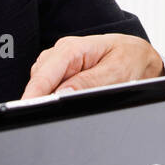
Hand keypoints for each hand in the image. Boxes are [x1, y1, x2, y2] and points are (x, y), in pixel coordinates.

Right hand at [21, 34, 163, 98]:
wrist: (137, 55)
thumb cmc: (129, 59)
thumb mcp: (115, 72)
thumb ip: (89, 83)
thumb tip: (63, 93)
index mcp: (74, 48)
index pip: (45, 72)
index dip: (34, 93)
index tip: (27, 109)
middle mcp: (62, 52)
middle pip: (39, 80)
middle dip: (41, 98)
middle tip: (50, 116)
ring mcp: (60, 62)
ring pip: (42, 84)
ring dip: (50, 97)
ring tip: (77, 103)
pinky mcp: (61, 72)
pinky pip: (50, 87)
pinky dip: (55, 96)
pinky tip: (71, 99)